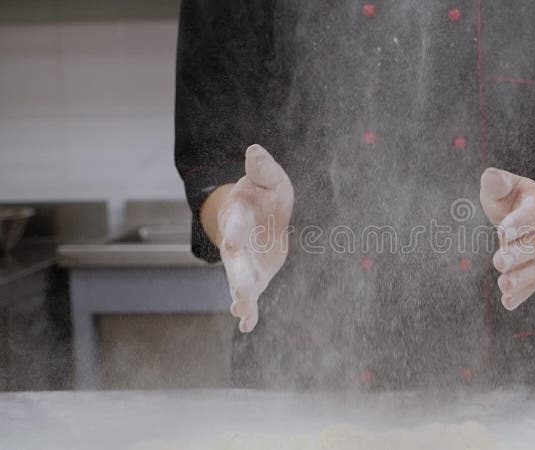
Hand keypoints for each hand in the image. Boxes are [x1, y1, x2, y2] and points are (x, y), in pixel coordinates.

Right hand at [217, 144, 293, 331]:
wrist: (263, 216)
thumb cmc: (264, 195)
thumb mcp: (268, 179)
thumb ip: (262, 169)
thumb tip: (255, 151)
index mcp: (239, 215)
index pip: (235, 223)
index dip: (233, 231)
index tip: (232, 242)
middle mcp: (236, 243)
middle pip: (234, 262)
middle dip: (236, 278)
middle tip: (237, 296)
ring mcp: (242, 263)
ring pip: (238, 282)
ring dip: (241, 298)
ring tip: (241, 312)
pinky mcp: (252, 277)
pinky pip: (249, 296)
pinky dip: (248, 311)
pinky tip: (246, 326)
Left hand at [480, 168, 534, 310]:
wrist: (533, 216)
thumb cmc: (514, 199)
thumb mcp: (507, 186)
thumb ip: (498, 183)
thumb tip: (490, 176)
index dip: (522, 222)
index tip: (504, 229)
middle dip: (518, 254)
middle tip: (499, 261)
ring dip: (521, 279)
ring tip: (504, 285)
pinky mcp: (534, 271)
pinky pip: (531, 285)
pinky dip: (521, 294)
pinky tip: (507, 302)